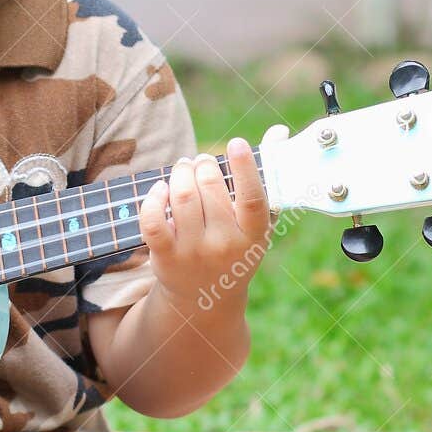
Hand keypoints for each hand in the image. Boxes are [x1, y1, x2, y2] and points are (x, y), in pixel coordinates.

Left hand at [138, 128, 287, 306]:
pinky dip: (153, 198)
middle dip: (203, 165)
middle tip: (201, 161)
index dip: (245, 168)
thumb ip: (265, 178)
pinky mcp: (165, 258)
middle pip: (210, 189)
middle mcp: (225, 246)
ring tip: (183, 168)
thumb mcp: (255, 224)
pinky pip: (153, 220)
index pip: (253, 199)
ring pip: (182, 197)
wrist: (206, 300)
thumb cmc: (234, 248)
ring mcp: (194, 253)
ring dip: (180, 173)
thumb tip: (278, 131)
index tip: (237, 143)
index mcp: (253, 236)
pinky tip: (161, 188)